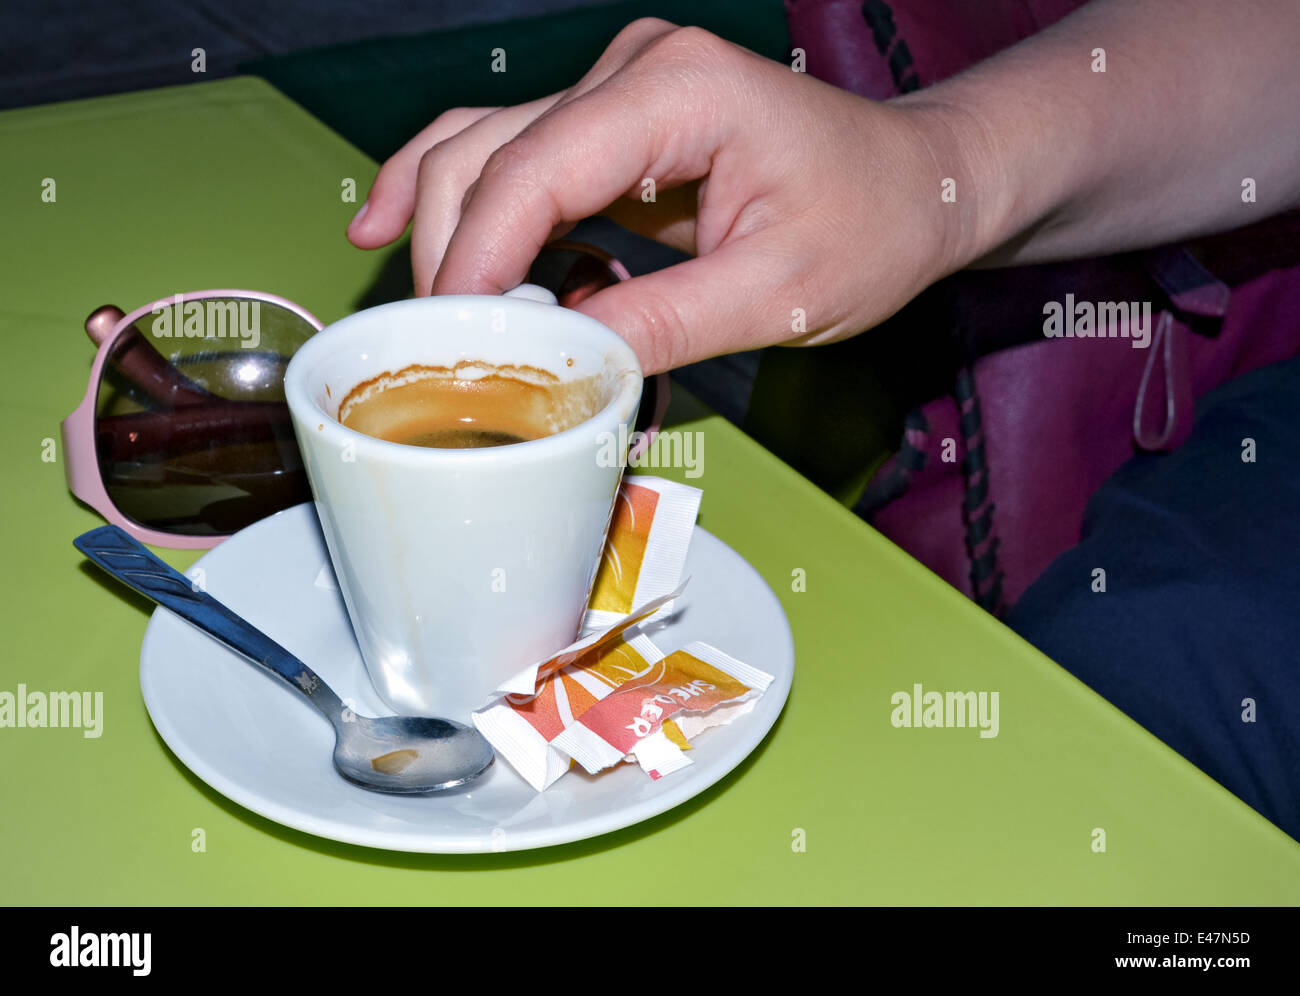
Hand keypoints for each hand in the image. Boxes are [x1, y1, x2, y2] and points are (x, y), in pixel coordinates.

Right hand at [347, 19, 982, 372]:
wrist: (915, 187)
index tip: (450, 337)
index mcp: (680, 91)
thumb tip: (562, 363)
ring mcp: (620, 92)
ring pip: (484, 149)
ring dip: (443, 230)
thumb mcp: (780, 294)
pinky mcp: (616, 127)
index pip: (537, 168)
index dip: (478, 257)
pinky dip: (468, 209)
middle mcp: (634, 73)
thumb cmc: (872, 224)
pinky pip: (516, 159)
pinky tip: (412, 242)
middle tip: (434, 352)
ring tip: (417, 315)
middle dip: (449, 253)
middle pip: (488, 151)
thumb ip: (665, 324)